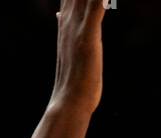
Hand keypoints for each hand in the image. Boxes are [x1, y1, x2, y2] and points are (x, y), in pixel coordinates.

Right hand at [52, 0, 106, 114]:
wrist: (68, 103)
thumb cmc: (70, 81)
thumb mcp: (69, 47)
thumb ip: (66, 28)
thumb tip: (58, 15)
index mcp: (64, 22)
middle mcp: (68, 21)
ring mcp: (77, 28)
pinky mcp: (89, 36)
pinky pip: (97, 7)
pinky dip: (102, 0)